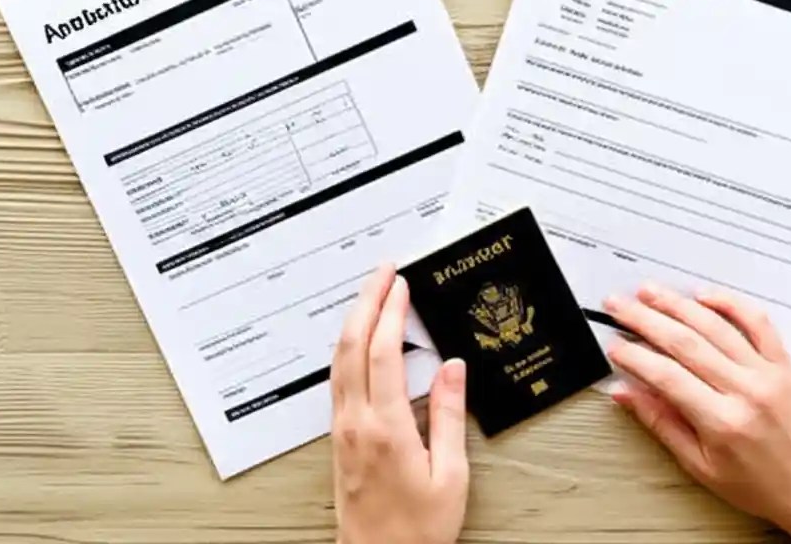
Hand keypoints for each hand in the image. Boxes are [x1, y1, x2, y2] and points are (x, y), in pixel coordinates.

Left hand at [331, 264, 469, 543]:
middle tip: (383, 272)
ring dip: (354, 321)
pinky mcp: (340, 439)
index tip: (402, 284)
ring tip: (370, 295)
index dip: (391, 312)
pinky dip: (350, 348)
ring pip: (340, 360)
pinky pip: (339, 379)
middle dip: (366, 301)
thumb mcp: (451, 474)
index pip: (384, 352)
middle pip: (353, 345)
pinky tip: (360, 341)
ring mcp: (344, 430)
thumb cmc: (417, 530)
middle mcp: (357, 423)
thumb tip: (451, 368)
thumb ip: (449, 415)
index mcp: (387, 428)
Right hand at [605, 284, 790, 543]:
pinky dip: (731, 303)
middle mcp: (746, 391)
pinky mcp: (786, 364)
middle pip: (685, 342)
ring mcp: (768, 373)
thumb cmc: (766, 487)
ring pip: (716, 326)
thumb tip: (628, 395)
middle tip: (619, 305)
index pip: (666, 376)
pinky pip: (758, 322)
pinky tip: (706, 294)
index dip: (635, 357)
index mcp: (723, 422)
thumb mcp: (703, 468)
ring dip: (678, 304)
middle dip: (645, 319)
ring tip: (651, 291)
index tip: (615, 346)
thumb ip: (663, 425)